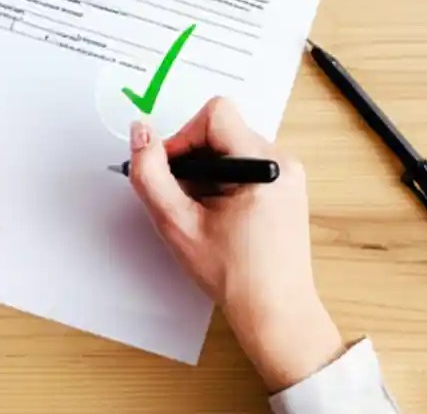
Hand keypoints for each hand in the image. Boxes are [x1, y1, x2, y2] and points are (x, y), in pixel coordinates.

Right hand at [127, 98, 343, 391]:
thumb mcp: (178, 224)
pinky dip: (222, 183)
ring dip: (206, 173)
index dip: (182, 137)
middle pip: (222, 130)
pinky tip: (217, 216)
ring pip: (231, 148)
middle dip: (192, 159)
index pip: (215, 114)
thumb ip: (151, 174)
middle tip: (182, 199)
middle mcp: (282, 163)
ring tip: (200, 212)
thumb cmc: (236, 276)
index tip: (171, 172)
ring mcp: (287, 176)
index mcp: (264, 165)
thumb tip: (140, 132)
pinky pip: (245, 166)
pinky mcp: (284, 189)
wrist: (275, 312)